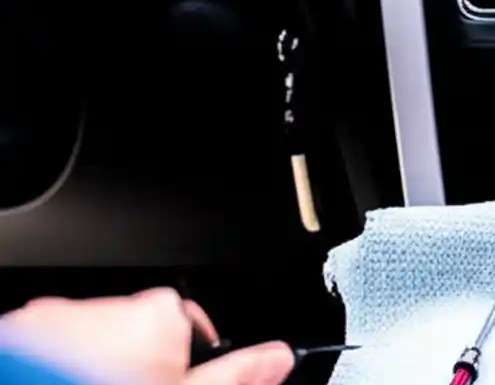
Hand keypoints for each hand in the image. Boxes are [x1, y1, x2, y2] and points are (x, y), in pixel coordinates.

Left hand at [0, 288, 293, 384]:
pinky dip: (56, 361)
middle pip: (140, 330)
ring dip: (95, 360)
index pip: (190, 324)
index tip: (180, 380)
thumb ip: (237, 374)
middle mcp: (111, 305)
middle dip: (140, 359)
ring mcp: (59, 318)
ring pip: (92, 336)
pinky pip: (49, 341)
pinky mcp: (21, 330)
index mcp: (159, 315)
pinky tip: (62, 382)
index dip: (189, 359)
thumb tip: (280, 357)